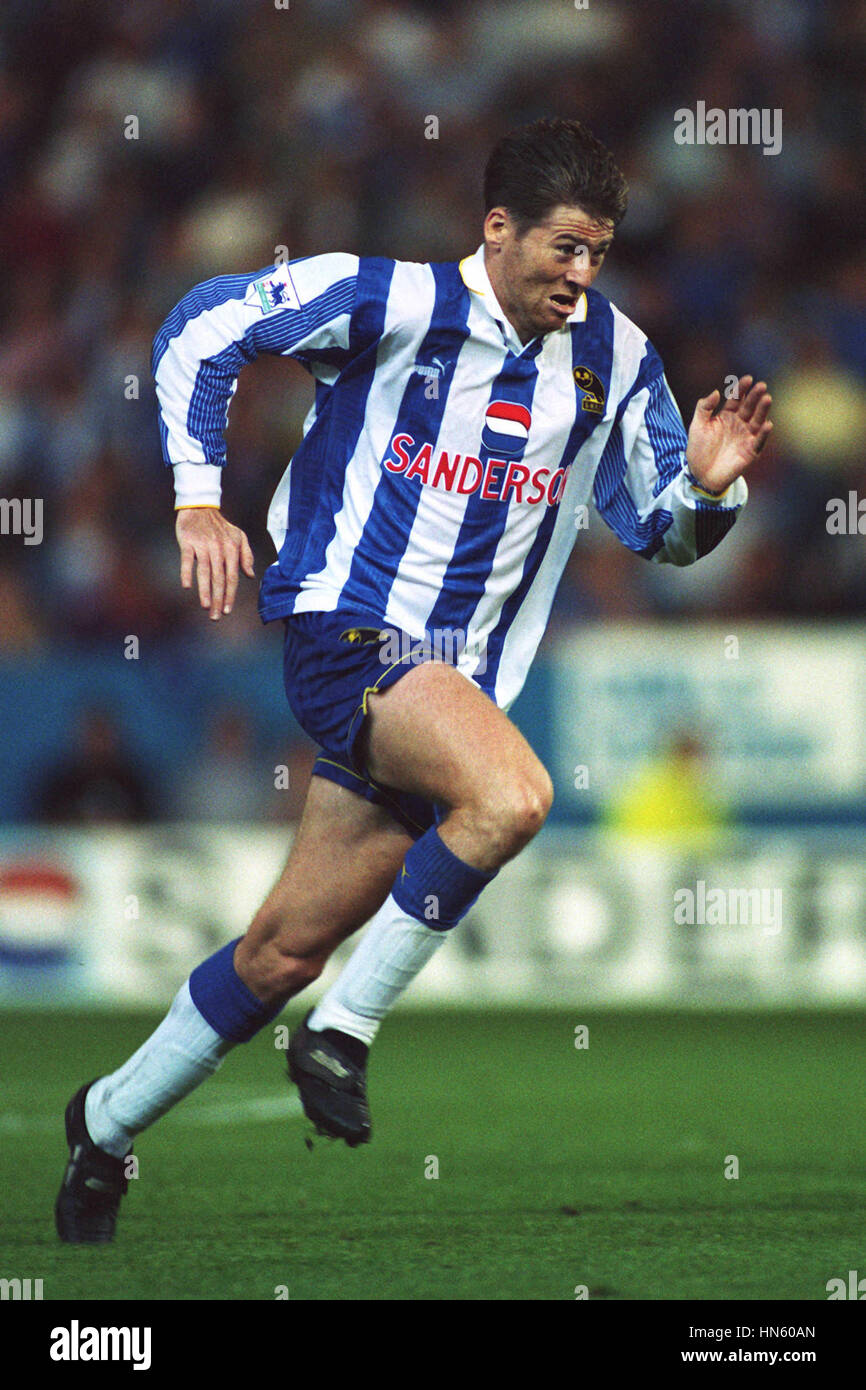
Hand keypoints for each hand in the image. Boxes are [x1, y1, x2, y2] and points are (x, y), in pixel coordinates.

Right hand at [175, 508, 254, 619]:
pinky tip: (186, 586)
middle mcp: (219, 548)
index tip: (227, 611)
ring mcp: (203, 545)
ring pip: (205, 572)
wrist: (200, 507)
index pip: (232, 577)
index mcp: (232, 549)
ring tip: (205, 606)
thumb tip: (251, 575)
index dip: (230, 595)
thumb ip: (247, 556)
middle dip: (218, 599)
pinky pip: (187, 560)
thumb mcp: (239, 537)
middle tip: (215, 616)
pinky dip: (186, 572)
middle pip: (219, 578)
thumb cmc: (221, 525)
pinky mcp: (188, 542)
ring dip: (205, 591)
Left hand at [685, 376, 772, 494]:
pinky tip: (767, 424)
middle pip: (749, 407)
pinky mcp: (750, 452)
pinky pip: (759, 441)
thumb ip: (704, 407)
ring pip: (757, 421)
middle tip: (761, 386)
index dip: (741, 389)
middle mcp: (739, 424)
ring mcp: (746, 437)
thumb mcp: (697, 426)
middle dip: (755, 396)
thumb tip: (717, 391)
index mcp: (726, 416)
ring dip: (763, 410)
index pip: (736, 399)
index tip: (747, 379)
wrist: (699, 475)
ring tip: (767, 398)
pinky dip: (763, 434)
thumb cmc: (698, 450)